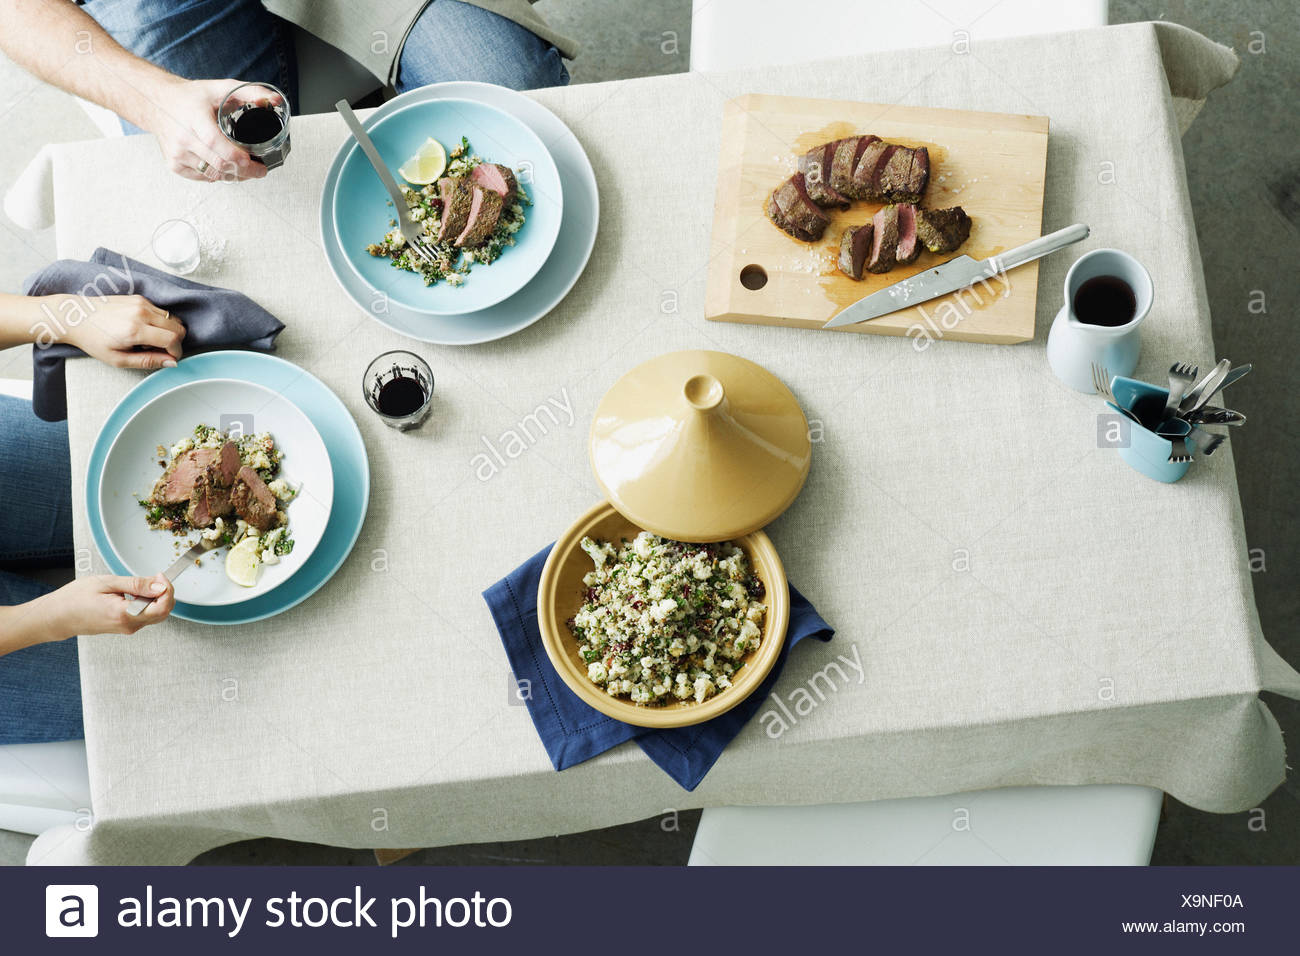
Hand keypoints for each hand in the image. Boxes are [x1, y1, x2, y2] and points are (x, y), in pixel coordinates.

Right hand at [46, 574, 174, 638]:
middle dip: (165, 592)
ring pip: (156, 614)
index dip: (167, 590)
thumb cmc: (75, 599)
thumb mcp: (106, 583)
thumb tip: (160, 585)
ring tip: (141, 583)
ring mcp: (127, 628)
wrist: (57, 617)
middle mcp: (128, 625)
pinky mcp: (125, 627)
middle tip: (154, 577)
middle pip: (163, 612)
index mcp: (124, 614)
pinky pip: (145, 615)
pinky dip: (148, 602)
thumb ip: (136, 584)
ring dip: (156, 597)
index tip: (159, 576)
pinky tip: (136, 592)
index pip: (162, 607)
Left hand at [60, 294, 184, 369]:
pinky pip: (162, 311)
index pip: (173, 339)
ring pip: (173, 318)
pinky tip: (143, 329)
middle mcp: (141, 313)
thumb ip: (147, 361)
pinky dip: (160, 323)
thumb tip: (170, 362)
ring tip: (148, 339)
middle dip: (175, 342)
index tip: (169, 358)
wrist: (75, 317)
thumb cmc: (93, 339)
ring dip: (168, 332)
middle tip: (159, 350)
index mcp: (135, 330)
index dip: (176, 352)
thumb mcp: (118, 359)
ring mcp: (141, 303)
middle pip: (178, 327)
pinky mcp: (139, 298)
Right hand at [147, 78, 267, 182]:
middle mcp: (182, 138)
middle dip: (245, 172)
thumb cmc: (190, 97)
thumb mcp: (220, 88)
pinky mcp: (174, 164)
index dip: (240, 159)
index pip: (218, 145)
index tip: (258, 164)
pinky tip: (223, 166)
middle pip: (220, 164)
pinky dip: (217, 174)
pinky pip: (203, 177)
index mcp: (194, 118)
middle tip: (259, 170)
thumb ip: (250, 92)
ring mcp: (177, 154)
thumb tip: (276, 100)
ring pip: (213, 174)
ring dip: (233, 175)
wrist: (158, 103)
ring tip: (244, 168)